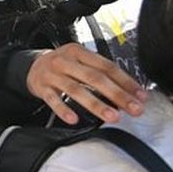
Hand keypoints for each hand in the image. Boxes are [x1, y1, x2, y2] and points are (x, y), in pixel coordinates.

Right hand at [26, 43, 147, 124]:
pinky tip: (74, 119)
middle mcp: (66, 61)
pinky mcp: (42, 88)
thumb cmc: (63, 65)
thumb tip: (129, 92)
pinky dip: (64, 110)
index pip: (106, 66)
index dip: (125, 81)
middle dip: (117, 94)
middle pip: (94, 78)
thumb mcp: (80, 61)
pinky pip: (53, 100)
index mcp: (79, 52)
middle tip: (133, 108)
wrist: (32, 66)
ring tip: (112, 116)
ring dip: (96, 104)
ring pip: (76, 90)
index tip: (140, 96)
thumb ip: (100, 73)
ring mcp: (53, 75)